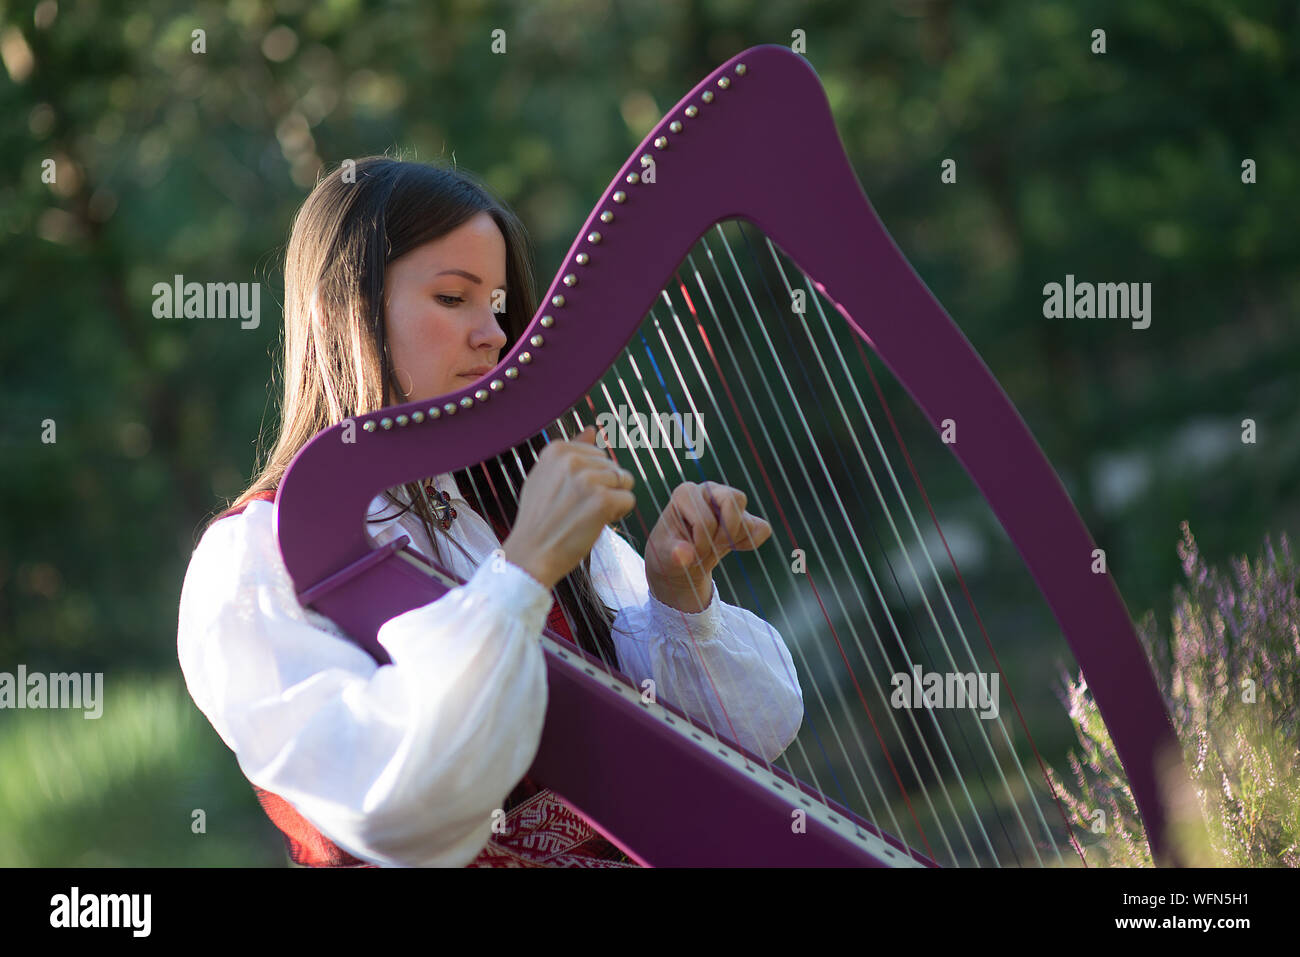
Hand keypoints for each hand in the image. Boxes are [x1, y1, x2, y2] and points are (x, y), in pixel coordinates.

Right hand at [501, 427, 635, 589]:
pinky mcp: (602, 499)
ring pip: (624, 483)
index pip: (599, 455)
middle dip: (605, 488)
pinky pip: (629, 500)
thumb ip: (571, 452)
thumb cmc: (539, 519)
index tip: (571, 496)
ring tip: (586, 516)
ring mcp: (587, 479)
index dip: (592, 479)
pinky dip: (618, 514)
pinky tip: (595, 523)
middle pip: (613, 468)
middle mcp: (572, 460)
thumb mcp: (545, 477)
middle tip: (578, 509)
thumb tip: (592, 429)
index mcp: (557, 449)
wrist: (530, 554)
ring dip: (612, 502)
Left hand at [644, 481, 771, 612]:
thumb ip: (674, 554)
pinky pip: (762, 529)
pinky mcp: (744, 514)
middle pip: (736, 499)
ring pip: (749, 521)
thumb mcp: (665, 554)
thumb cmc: (669, 550)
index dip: (701, 544)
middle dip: (725, 534)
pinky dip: (750, 543)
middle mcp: (709, 489)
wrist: (680, 557)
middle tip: (710, 548)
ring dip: (733, 542)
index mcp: (686, 492)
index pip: (706, 520)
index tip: (690, 553)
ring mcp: (728, 500)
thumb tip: (683, 554)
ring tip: (714, 547)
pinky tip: (731, 547)